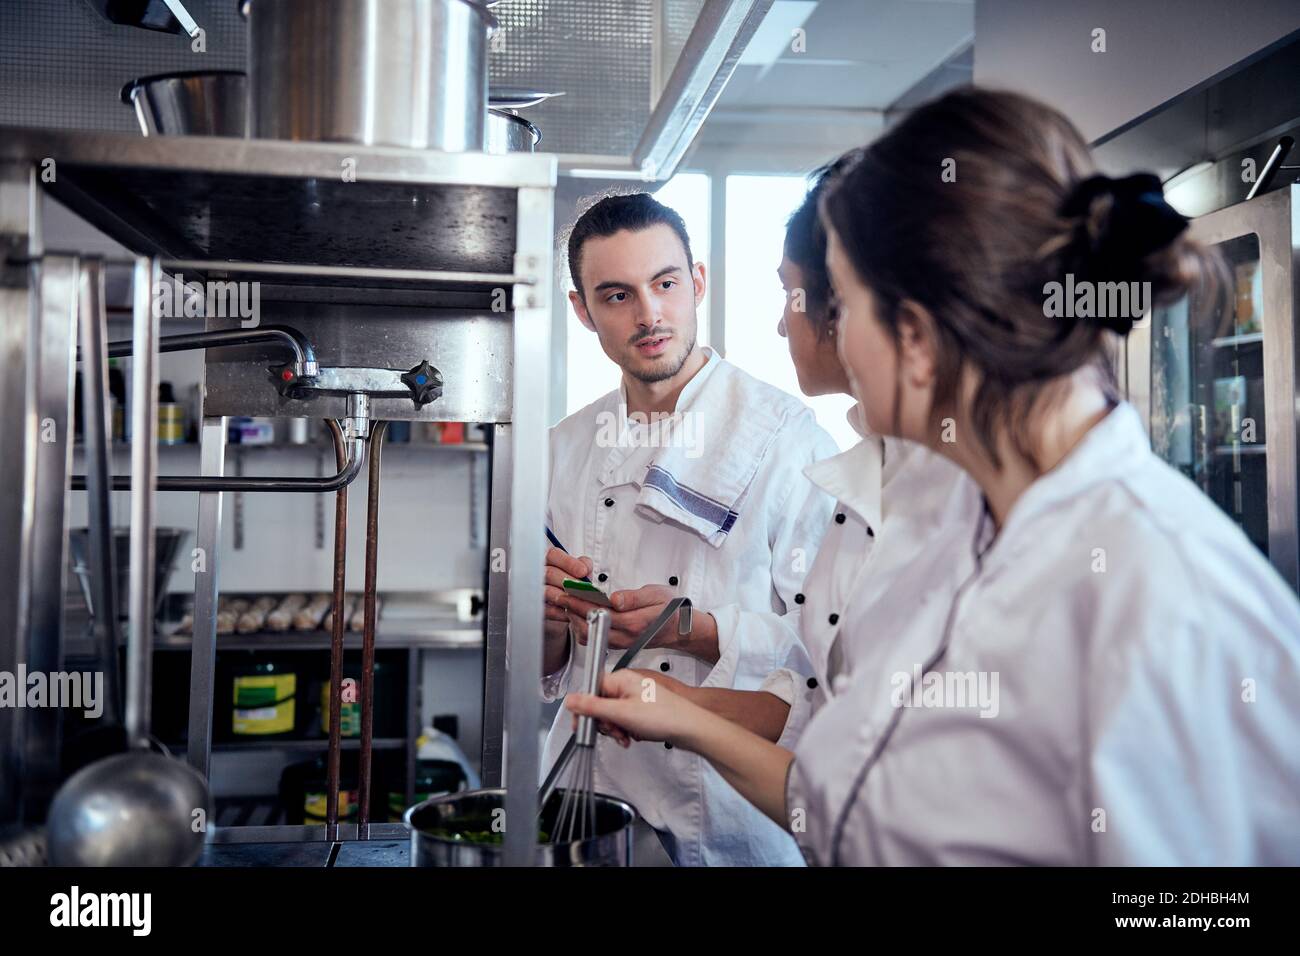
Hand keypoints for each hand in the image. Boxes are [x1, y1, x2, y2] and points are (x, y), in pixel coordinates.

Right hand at [544, 545, 591, 629]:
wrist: (564, 601)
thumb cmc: (570, 581)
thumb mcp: (578, 569)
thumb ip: (583, 564)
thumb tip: (585, 567)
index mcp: (548, 560)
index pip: (553, 555)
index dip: (569, 563)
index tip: (582, 572)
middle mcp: (539, 572)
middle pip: (550, 573)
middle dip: (569, 582)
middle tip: (583, 589)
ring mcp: (535, 589)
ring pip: (547, 591)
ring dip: (565, 597)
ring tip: (578, 600)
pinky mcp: (537, 606)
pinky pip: (546, 609)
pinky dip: (560, 612)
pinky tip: (570, 612)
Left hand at [564, 585, 714, 662]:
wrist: (679, 629)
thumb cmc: (670, 610)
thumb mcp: (658, 595)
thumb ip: (635, 597)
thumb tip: (615, 598)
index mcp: (635, 623)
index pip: (601, 613)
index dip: (582, 602)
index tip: (570, 592)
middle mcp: (626, 636)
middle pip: (591, 625)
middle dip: (573, 610)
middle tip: (561, 595)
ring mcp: (621, 643)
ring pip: (590, 635)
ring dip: (576, 619)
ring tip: (568, 603)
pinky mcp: (618, 644)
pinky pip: (595, 639)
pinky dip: (583, 627)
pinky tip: (579, 614)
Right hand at [567, 670, 699, 748]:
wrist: (690, 728)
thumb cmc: (664, 716)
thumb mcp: (621, 713)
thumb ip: (592, 707)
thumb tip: (570, 700)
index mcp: (621, 678)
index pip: (590, 689)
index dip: (585, 709)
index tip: (583, 724)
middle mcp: (628, 684)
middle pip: (600, 703)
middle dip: (604, 722)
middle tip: (614, 731)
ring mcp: (635, 696)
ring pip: (611, 714)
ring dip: (615, 729)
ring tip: (626, 736)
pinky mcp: (642, 708)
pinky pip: (624, 719)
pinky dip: (625, 730)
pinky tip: (632, 737)